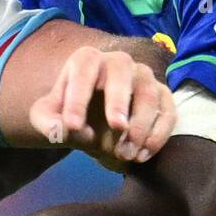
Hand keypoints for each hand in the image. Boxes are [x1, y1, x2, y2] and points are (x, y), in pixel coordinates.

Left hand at [29, 46, 176, 169]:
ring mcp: (144, 77)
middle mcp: (118, 62)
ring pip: (149, 94)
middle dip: (119, 99)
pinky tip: (141, 156)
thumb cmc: (71, 115)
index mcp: (86, 60)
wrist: (94, 126)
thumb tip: (58, 129)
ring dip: (140, 126)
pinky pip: (168, 112)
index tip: (72, 126)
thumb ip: (46, 121)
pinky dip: (158, 135)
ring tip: (124, 154)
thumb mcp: (48, 118)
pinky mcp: (163, 97)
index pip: (83, 69)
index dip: (77, 95)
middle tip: (117, 127)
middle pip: (122, 69)